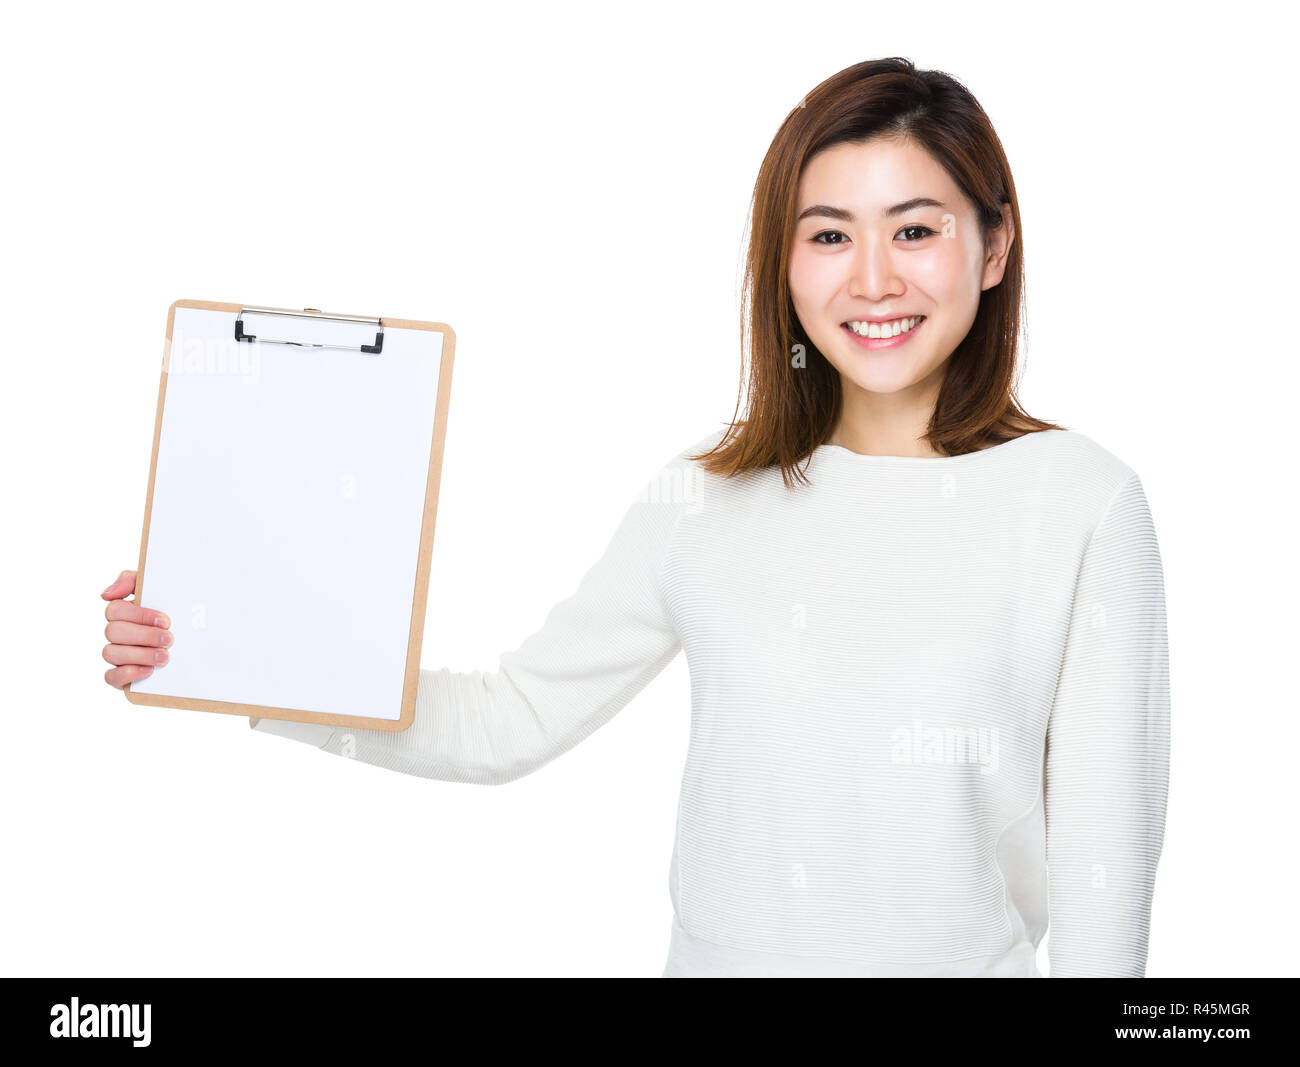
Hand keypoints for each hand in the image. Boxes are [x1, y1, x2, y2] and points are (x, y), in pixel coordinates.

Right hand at [101, 569, 172, 688]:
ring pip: (111, 653)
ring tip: (165, 657)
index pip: (115, 610)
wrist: (197, 642)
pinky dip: (128, 674)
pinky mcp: (121, 675)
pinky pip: (111, 677)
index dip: (139, 615)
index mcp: (124, 612)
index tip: (165, 621)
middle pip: (113, 632)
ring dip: (140, 655)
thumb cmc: (174, 612)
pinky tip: (149, 671)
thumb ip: (132, 581)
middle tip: (169, 640)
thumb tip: (107, 594)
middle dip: (144, 636)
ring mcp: (117, 654)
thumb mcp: (160, 589)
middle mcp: (117, 633)